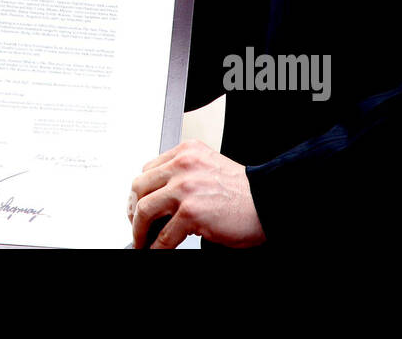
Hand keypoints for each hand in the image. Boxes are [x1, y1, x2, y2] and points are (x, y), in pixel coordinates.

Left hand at [127, 139, 265, 248]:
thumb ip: (183, 174)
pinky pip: (164, 235)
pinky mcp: (191, 212)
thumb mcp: (207, 168)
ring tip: (141, 240)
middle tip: (136, 224)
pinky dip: (156, 247)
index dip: (141, 191)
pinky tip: (156, 250)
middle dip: (134, 209)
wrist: (267, 202)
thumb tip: (158, 197)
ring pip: (145, 209)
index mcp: (186, 152)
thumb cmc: (242, 191)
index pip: (149, 169)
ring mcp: (185, 188)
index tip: (138, 204)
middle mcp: (183, 165)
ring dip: (139, 230)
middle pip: (140, 186)